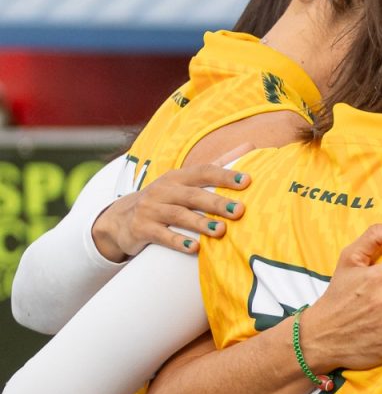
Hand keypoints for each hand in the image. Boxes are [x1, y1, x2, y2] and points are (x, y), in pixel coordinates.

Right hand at [91, 149, 251, 260]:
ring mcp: (150, 209)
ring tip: (220, 230)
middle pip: (193, 195)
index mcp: (178, 177)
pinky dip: (177, 241)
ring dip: (199, 222)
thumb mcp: (185, 181)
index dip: (225, 175)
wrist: (120, 219)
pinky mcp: (141, 228)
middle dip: (216, 202)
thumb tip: (250, 146)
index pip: (204, 172)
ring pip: (177, 214)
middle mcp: (163, 190)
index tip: (247, 181)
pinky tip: (194, 247)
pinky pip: (161, 235)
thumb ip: (216, 166)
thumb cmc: (164, 199)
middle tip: (239, 211)